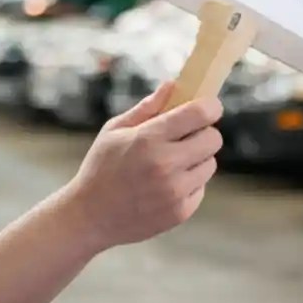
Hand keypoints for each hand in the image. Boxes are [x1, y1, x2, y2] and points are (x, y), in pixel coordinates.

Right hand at [57, 81, 223, 252]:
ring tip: (172, 163)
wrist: (88, 218)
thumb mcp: (115, 130)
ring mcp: (174, 191)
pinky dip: (190, 183)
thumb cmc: (101, 168)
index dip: (210, 106)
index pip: (200, 113)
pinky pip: (201, 187)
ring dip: (197, 159)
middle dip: (203, 133)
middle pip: (213, 138)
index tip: (208, 107)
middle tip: (187, 137)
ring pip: (210, 163)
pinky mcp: (180, 212)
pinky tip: (167, 185)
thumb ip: (148, 107)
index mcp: (149, 139)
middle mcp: (165, 164)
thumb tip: (174, 84)